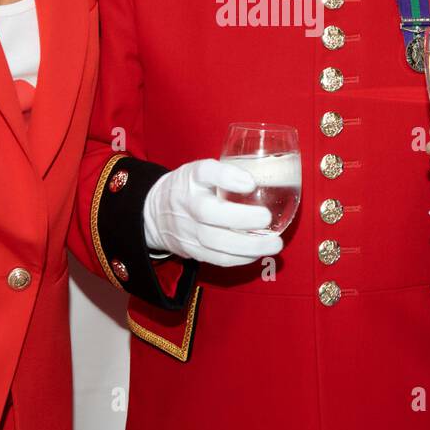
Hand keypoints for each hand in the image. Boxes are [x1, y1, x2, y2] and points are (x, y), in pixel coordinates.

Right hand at [144, 159, 279, 266]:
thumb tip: (266, 180)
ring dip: (248, 245)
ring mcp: (187, 229)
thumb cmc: (189, 188)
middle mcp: (186, 202)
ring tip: (274, 244)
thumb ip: (227, 174)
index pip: (204, 172)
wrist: (155, 214)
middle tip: (266, 218)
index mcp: (191, 178)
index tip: (250, 182)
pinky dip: (241, 258)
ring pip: (215, 241)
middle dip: (241, 218)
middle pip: (208, 212)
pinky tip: (259, 253)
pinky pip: (217, 258)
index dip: (227, 177)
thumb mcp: (201, 171)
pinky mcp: (191, 250)